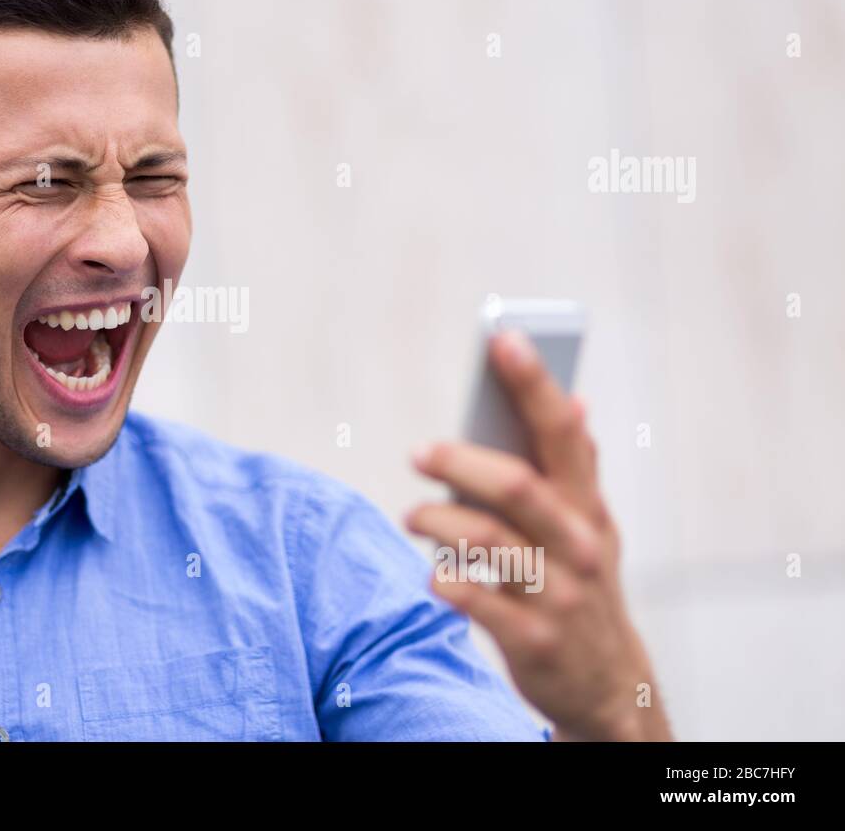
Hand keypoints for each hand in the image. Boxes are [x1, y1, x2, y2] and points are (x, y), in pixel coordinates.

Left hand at [405, 330, 671, 740]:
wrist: (608, 684)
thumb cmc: (581, 584)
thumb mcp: (591, 528)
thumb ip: (577, 469)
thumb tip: (575, 400)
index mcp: (587, 507)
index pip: (563, 432)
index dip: (534, 384)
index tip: (503, 339)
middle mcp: (577, 544)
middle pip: (517, 486)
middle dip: (461, 461)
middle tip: (420, 453)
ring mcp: (558, 593)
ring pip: (489, 541)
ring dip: (439, 521)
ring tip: (413, 517)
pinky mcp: (534, 639)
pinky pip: (478, 601)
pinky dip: (447, 581)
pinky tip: (434, 574)